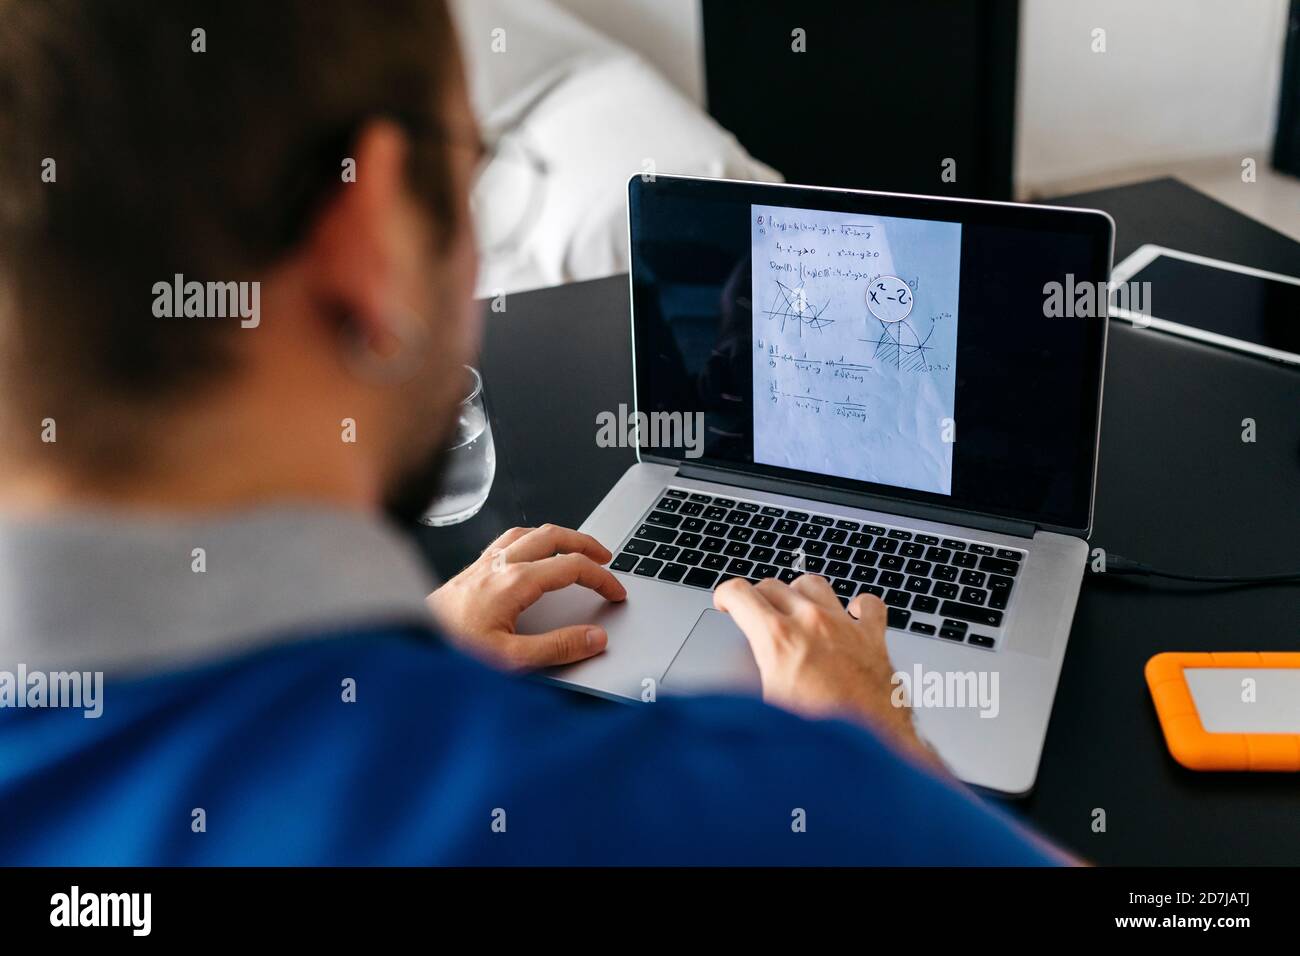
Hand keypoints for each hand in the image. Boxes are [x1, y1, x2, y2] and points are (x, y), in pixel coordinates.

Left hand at [427, 524, 625, 671]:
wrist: (406, 647)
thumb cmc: (450, 653)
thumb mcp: (511, 660)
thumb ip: (557, 648)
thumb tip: (594, 638)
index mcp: (514, 582)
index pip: (572, 567)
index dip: (602, 578)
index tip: (616, 592)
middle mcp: (498, 565)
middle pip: (553, 537)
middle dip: (585, 544)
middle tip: (605, 558)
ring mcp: (483, 564)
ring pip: (529, 532)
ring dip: (558, 537)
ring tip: (574, 549)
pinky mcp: (470, 571)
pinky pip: (507, 540)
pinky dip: (530, 539)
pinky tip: (529, 551)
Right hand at [714, 575, 940, 767]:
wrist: (868, 758)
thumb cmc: (818, 741)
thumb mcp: (762, 709)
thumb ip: (743, 675)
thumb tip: (735, 660)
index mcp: (778, 640)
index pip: (740, 592)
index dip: (725, 595)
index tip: (725, 603)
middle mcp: (812, 624)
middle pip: (774, 585)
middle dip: (757, 597)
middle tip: (753, 614)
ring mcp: (846, 627)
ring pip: (814, 584)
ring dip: (799, 593)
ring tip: (794, 609)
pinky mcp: (874, 639)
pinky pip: (868, 604)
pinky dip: (856, 606)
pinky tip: (850, 616)